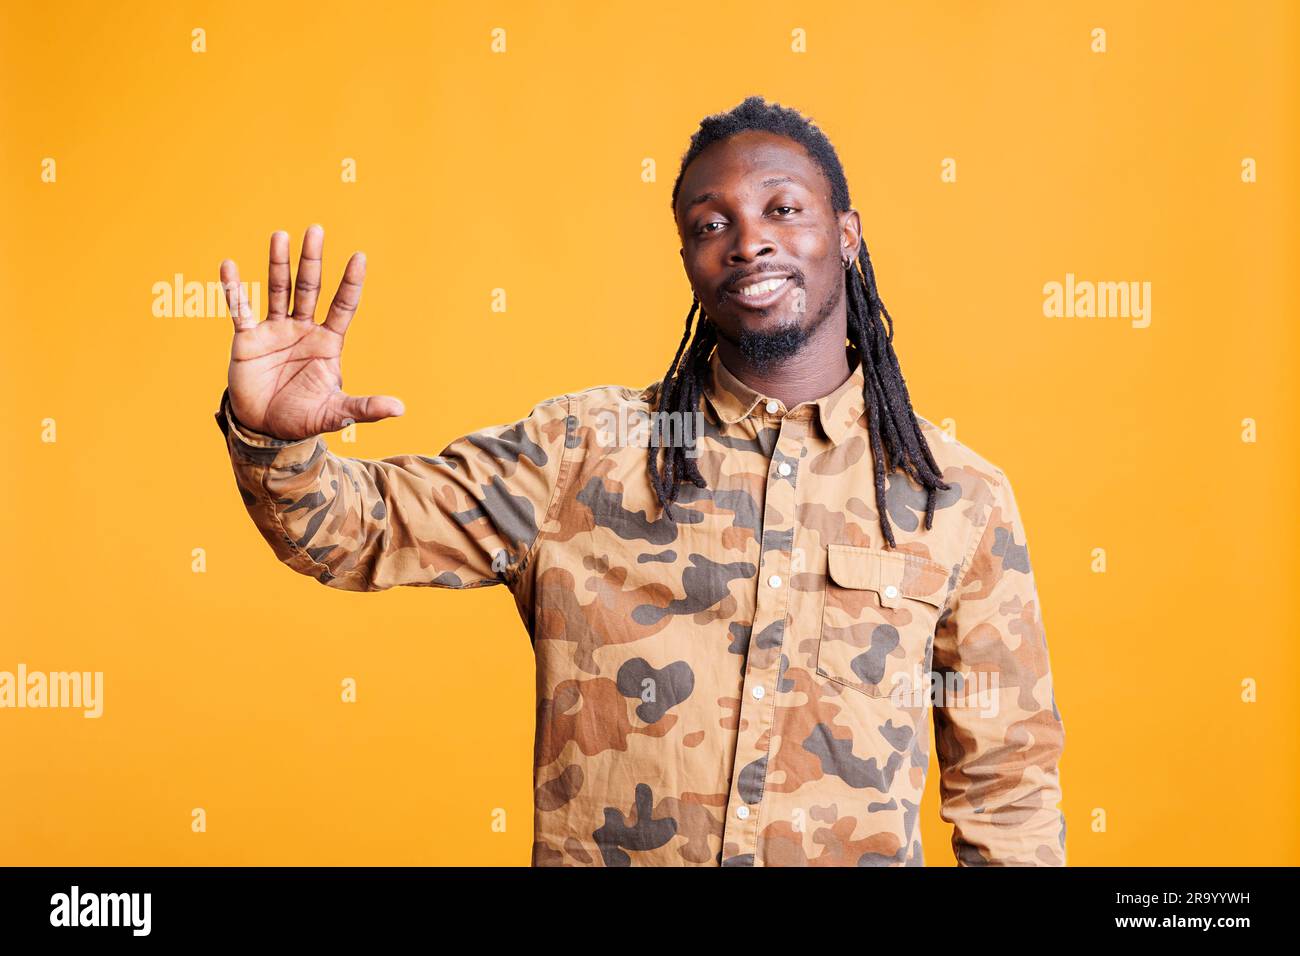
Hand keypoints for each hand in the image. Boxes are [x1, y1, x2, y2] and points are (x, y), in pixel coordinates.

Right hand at [220, 225, 403, 439]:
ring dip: (278, 263)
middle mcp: (303, 329)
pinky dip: (234, 289)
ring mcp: (275, 331)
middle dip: (312, 260)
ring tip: (280, 235)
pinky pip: (241, 310)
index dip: (350, 283)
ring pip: (278, 290)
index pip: (343, 306)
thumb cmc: (304, 418)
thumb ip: (365, 408)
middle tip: (316, 230)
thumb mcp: (336, 413)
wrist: (266, 429)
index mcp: (327, 342)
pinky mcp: (248, 339)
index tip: (359, 257)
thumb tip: (400, 410)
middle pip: (309, 288)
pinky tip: (229, 266)